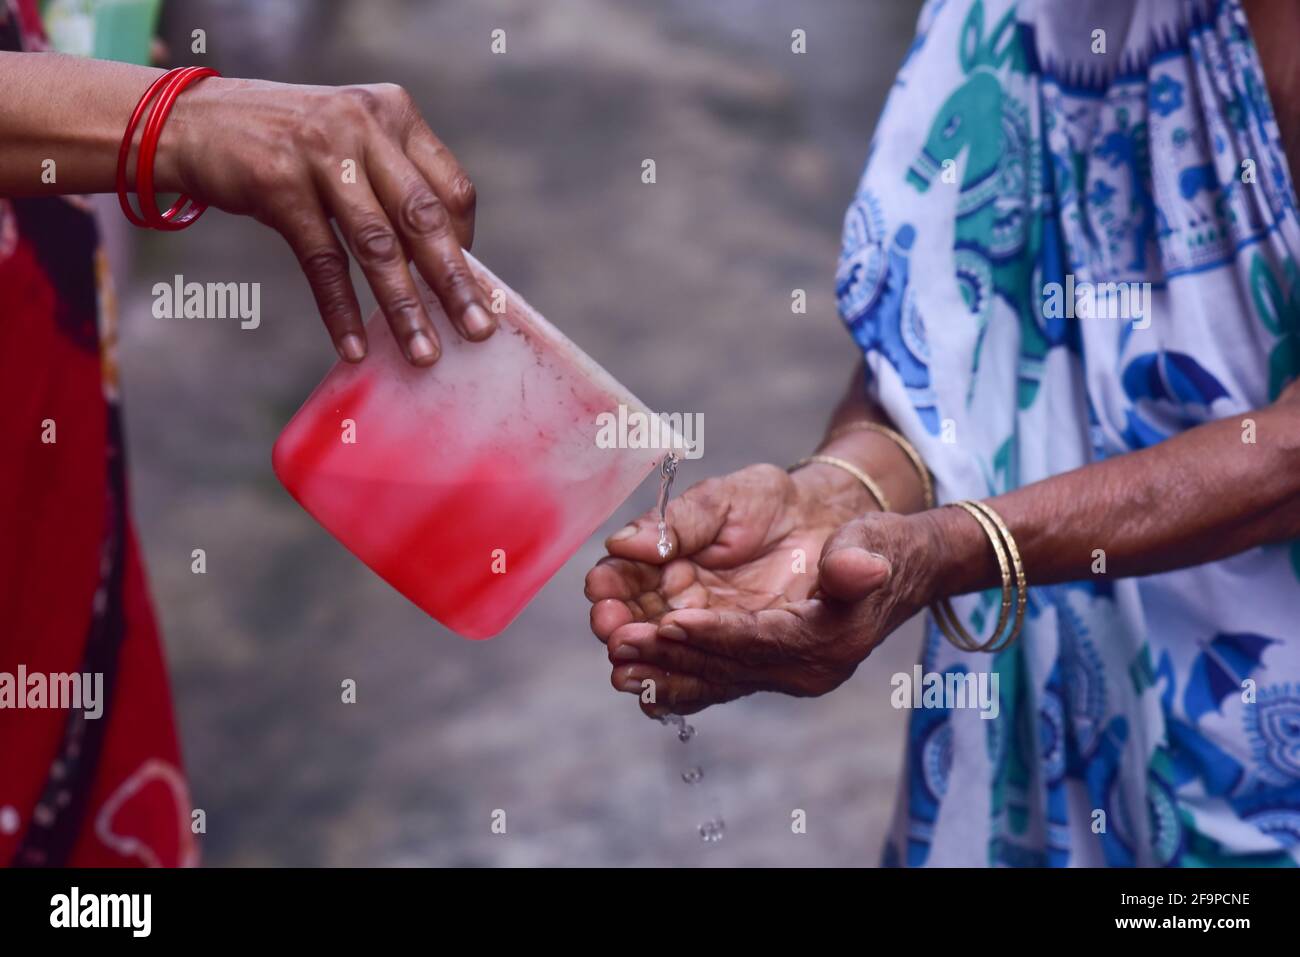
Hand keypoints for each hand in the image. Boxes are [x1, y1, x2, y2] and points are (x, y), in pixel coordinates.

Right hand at [161, 78, 495, 365]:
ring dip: (403, 306)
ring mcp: (321, 153)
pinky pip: (322, 262)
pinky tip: (354, 348)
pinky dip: (340, 310)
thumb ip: (394, 184)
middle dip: (454, 283)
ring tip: (423, 353)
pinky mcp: (278, 185)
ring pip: (376, 245)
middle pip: (424, 219)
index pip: (451, 188)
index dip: (464, 244)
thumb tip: (445, 264)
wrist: (188, 120)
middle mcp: (363, 125)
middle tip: (479, 330)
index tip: (467, 287)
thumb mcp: (349, 141)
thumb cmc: (285, 143)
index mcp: (393, 113)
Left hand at [585, 461, 880, 712]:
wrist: (879, 555)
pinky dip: (669, 675)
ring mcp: (774, 668)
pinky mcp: (755, 659)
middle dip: (668, 651)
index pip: (760, 641)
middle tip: (618, 638)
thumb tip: (850, 568)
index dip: (715, 633)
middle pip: (722, 664)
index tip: (670, 621)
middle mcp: (800, 668)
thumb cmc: (872, 542)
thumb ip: (856, 560)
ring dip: (658, 665)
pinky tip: (632, 677)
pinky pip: (707, 676)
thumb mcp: (870, 539)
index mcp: (830, 642)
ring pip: (707, 673)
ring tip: (614, 657)